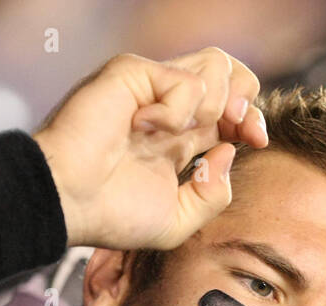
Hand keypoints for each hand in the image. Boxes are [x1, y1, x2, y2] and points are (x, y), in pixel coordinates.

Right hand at [33, 47, 266, 250]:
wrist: (69, 201)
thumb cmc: (110, 214)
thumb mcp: (177, 221)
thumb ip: (213, 194)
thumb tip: (229, 150)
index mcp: (181, 138)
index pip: (232, 109)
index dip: (251, 119)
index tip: (256, 141)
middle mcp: (170, 108)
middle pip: (232, 74)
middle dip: (246, 100)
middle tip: (237, 129)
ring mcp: (152, 87)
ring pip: (217, 65)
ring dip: (215, 105)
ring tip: (181, 134)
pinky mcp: (135, 73)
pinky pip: (186, 81)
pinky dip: (176, 111)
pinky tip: (144, 130)